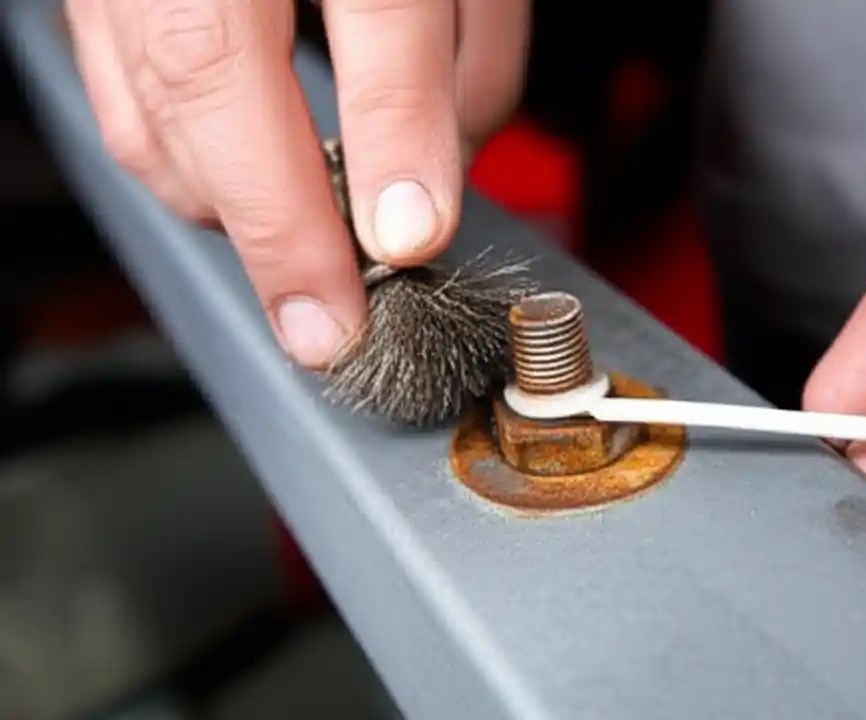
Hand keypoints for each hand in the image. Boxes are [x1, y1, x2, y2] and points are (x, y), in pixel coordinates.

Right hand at [65, 0, 528, 366]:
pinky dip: (188, 174)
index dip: (391, 132)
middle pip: (211, 74)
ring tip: (307, 269)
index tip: (411, 238)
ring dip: (233, 212)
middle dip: (280, 227)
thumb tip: (435, 182)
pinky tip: (250, 202)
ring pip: (150, 105)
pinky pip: (120, 102)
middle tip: (333, 328)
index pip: (372, 9)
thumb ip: (472, 53)